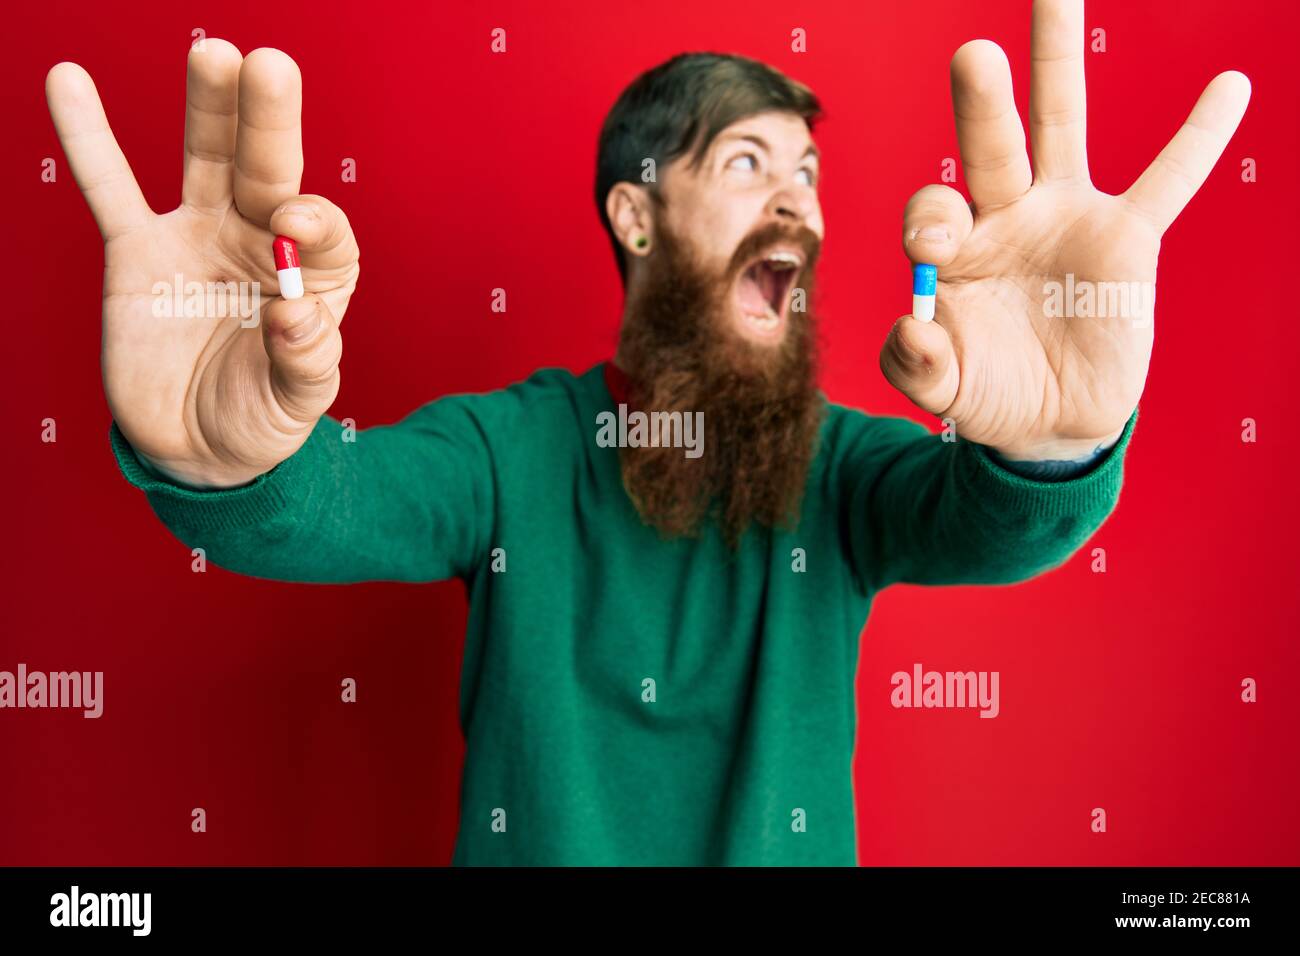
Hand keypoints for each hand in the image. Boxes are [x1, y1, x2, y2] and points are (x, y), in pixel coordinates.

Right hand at [46, 41, 357, 487]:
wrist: (197, 446)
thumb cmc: (260, 418)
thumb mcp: (297, 402)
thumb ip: (305, 362)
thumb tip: (296, 316)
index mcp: (316, 278)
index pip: (324, 232)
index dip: (313, 220)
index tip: (291, 225)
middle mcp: (262, 243)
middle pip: (270, 171)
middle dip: (270, 121)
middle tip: (271, 65)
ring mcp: (201, 238)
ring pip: (208, 161)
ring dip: (211, 109)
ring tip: (212, 53)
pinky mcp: (139, 252)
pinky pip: (111, 189)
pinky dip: (90, 139)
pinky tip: (69, 80)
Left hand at [879, 0, 1249, 459]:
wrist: (1050, 420)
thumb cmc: (989, 392)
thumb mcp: (944, 391)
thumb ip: (916, 367)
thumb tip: (911, 328)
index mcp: (953, 249)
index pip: (931, 211)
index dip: (929, 220)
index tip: (934, 247)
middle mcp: (1005, 216)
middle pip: (990, 145)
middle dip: (982, 102)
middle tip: (974, 56)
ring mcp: (1066, 217)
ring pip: (1060, 128)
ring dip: (1055, 65)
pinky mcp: (1126, 240)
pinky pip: (1168, 183)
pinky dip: (1197, 140)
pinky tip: (1228, 87)